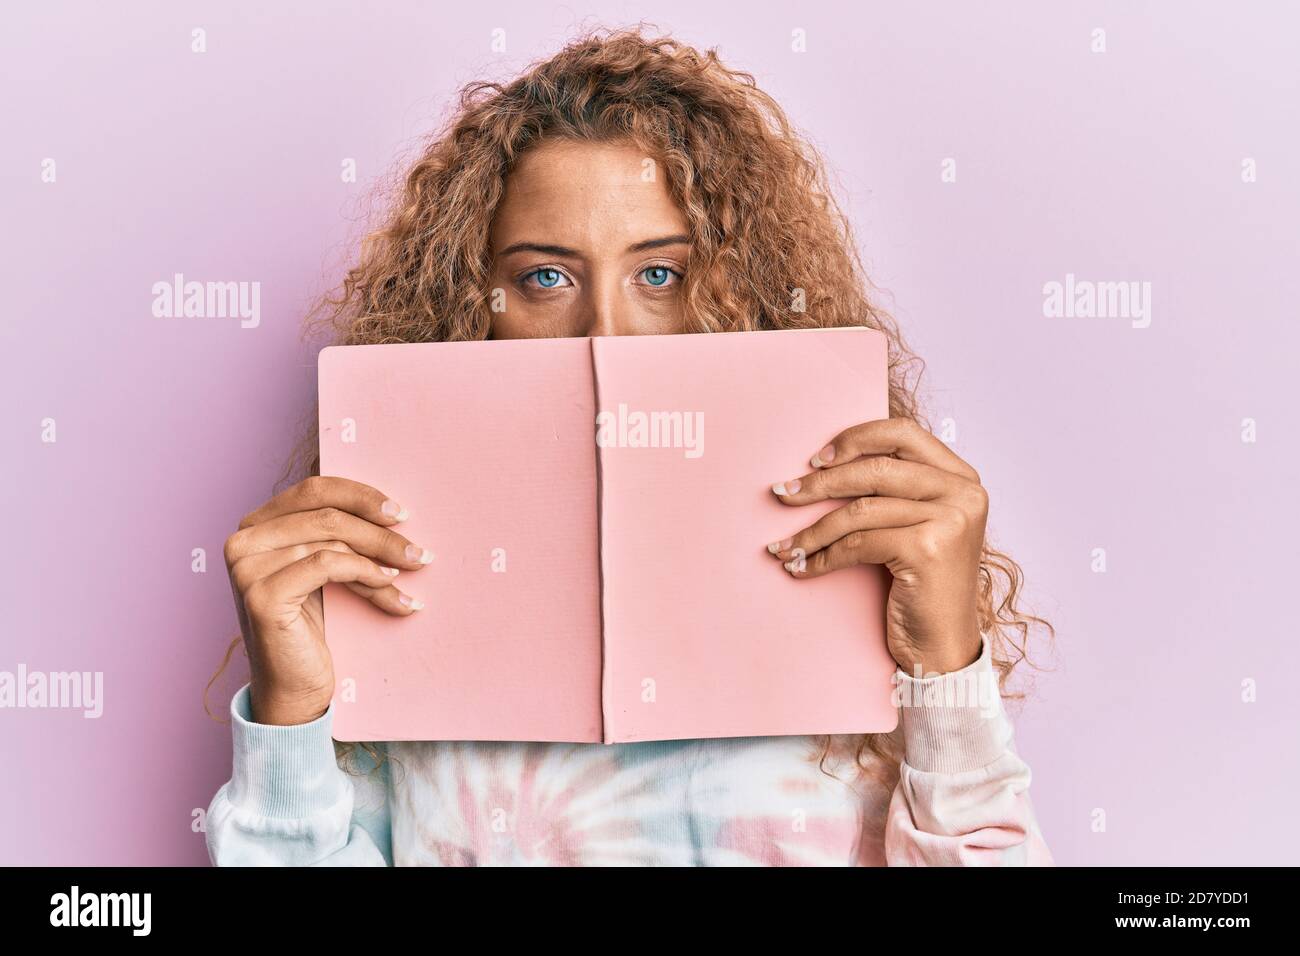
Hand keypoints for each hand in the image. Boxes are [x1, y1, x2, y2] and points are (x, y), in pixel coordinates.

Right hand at [223, 476, 433, 724]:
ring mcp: (246, 567)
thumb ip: (337, 534)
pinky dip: (365, 573)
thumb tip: (392, 510)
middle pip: (327, 514)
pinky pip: (327, 564)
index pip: (314, 490)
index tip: (400, 513)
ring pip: (332, 540)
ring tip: (409, 572)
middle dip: (380, 531)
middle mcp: (242, 541)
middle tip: (418, 551)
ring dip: (380, 557)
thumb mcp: (325, 568)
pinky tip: (389, 586)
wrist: (294, 686)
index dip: (361, 496)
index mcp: (256, 525)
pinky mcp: (261, 594)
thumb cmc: (312, 625)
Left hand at [766, 419, 985, 675]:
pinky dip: (822, 556)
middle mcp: (963, 493)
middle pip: (874, 470)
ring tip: (782, 544)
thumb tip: (825, 463)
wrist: (943, 648)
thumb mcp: (918, 525)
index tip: (815, 460)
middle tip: (782, 495)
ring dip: (811, 529)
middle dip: (819, 484)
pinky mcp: (928, 549)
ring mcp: (949, 520)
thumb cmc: (923, 587)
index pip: (902, 434)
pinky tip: (802, 566)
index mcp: (962, 477)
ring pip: (859, 510)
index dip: (855, 439)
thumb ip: (895, 491)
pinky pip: (857, 543)